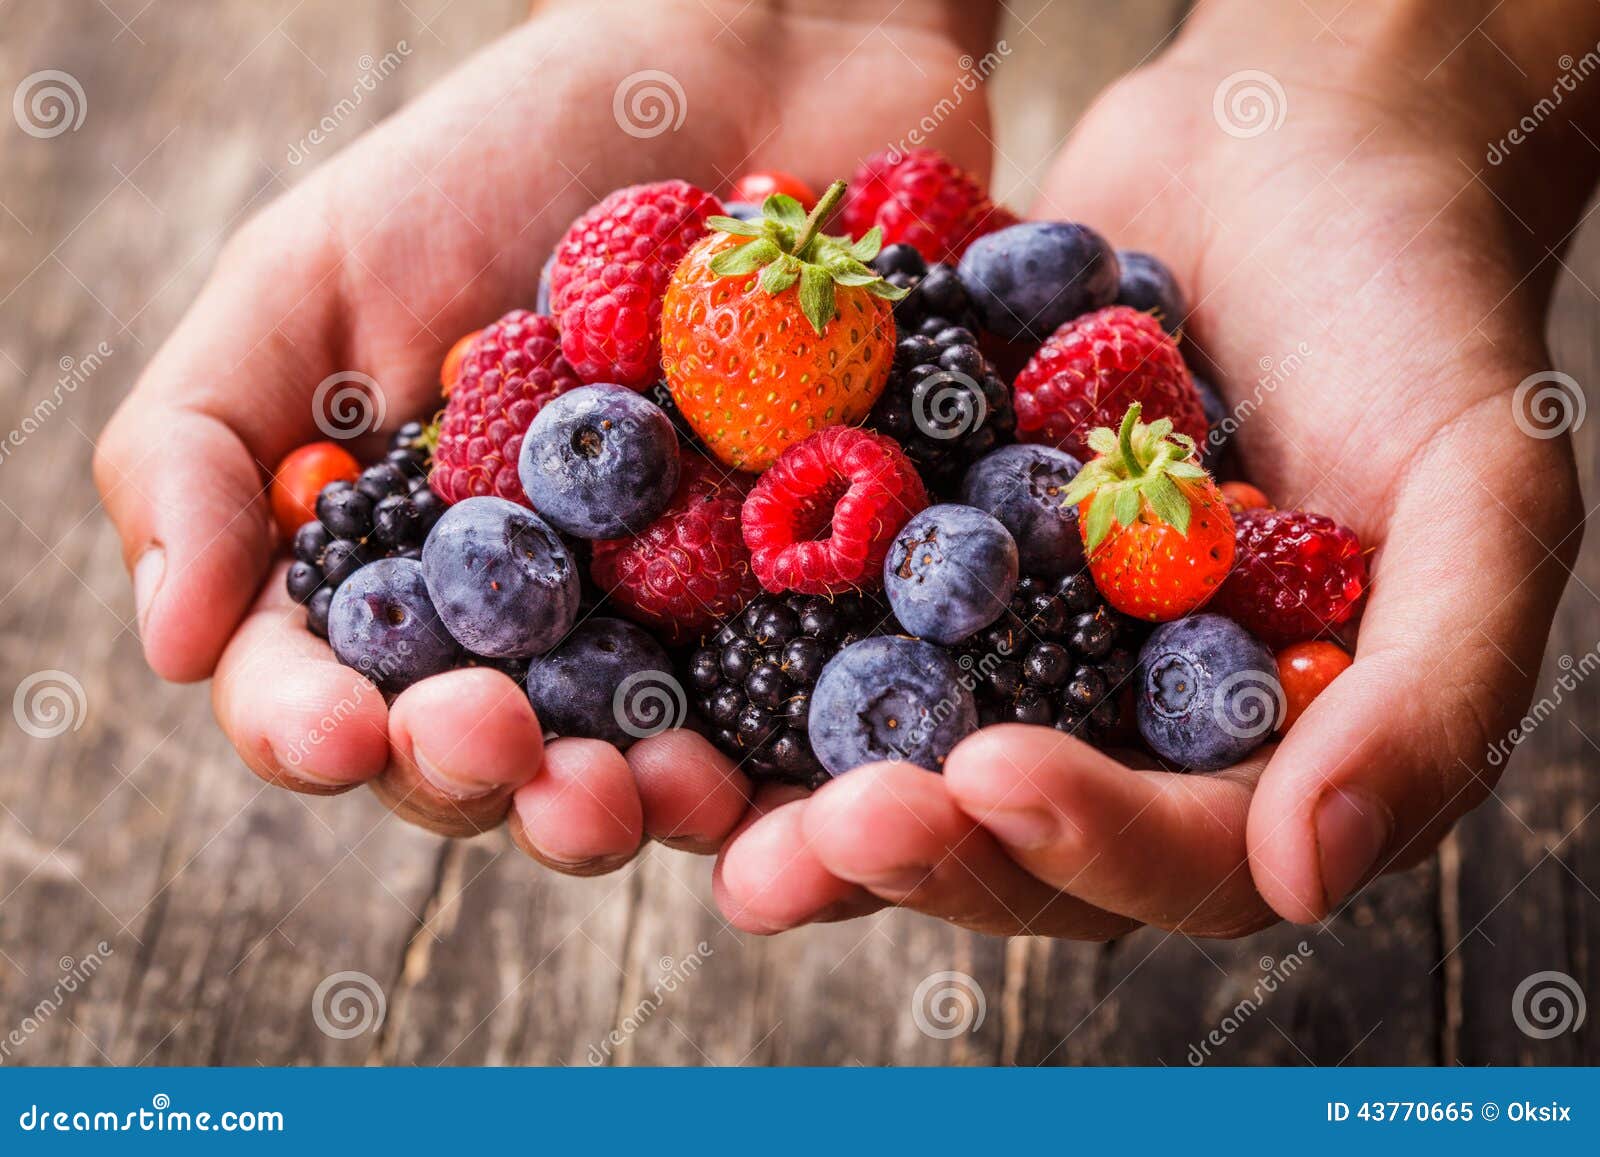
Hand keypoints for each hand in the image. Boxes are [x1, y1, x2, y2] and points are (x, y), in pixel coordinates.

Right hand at [93, 0, 994, 864]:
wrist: (756, 66)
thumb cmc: (510, 157)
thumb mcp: (315, 270)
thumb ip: (201, 441)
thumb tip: (166, 643)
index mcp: (399, 563)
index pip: (322, 693)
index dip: (316, 732)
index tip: (345, 732)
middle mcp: (532, 620)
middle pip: (483, 760)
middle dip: (483, 782)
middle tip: (510, 755)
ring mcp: (674, 620)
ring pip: (638, 769)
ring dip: (635, 807)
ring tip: (655, 792)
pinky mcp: (811, 602)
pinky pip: (806, 712)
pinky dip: (794, 760)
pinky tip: (789, 769)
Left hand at [715, 1, 1589, 936]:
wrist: (1291, 142)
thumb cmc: (1416, 302)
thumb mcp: (1481, 485)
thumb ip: (1431, 685)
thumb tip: (1309, 875)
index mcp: (1267, 750)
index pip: (1181, 857)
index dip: (1089, 843)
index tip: (992, 777)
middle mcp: (1127, 721)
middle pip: (1016, 839)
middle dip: (918, 848)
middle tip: (817, 836)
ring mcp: (1018, 644)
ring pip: (903, 753)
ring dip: (802, 790)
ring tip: (695, 799)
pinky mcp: (928, 555)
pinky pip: (837, 615)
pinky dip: (755, 639)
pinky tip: (665, 655)